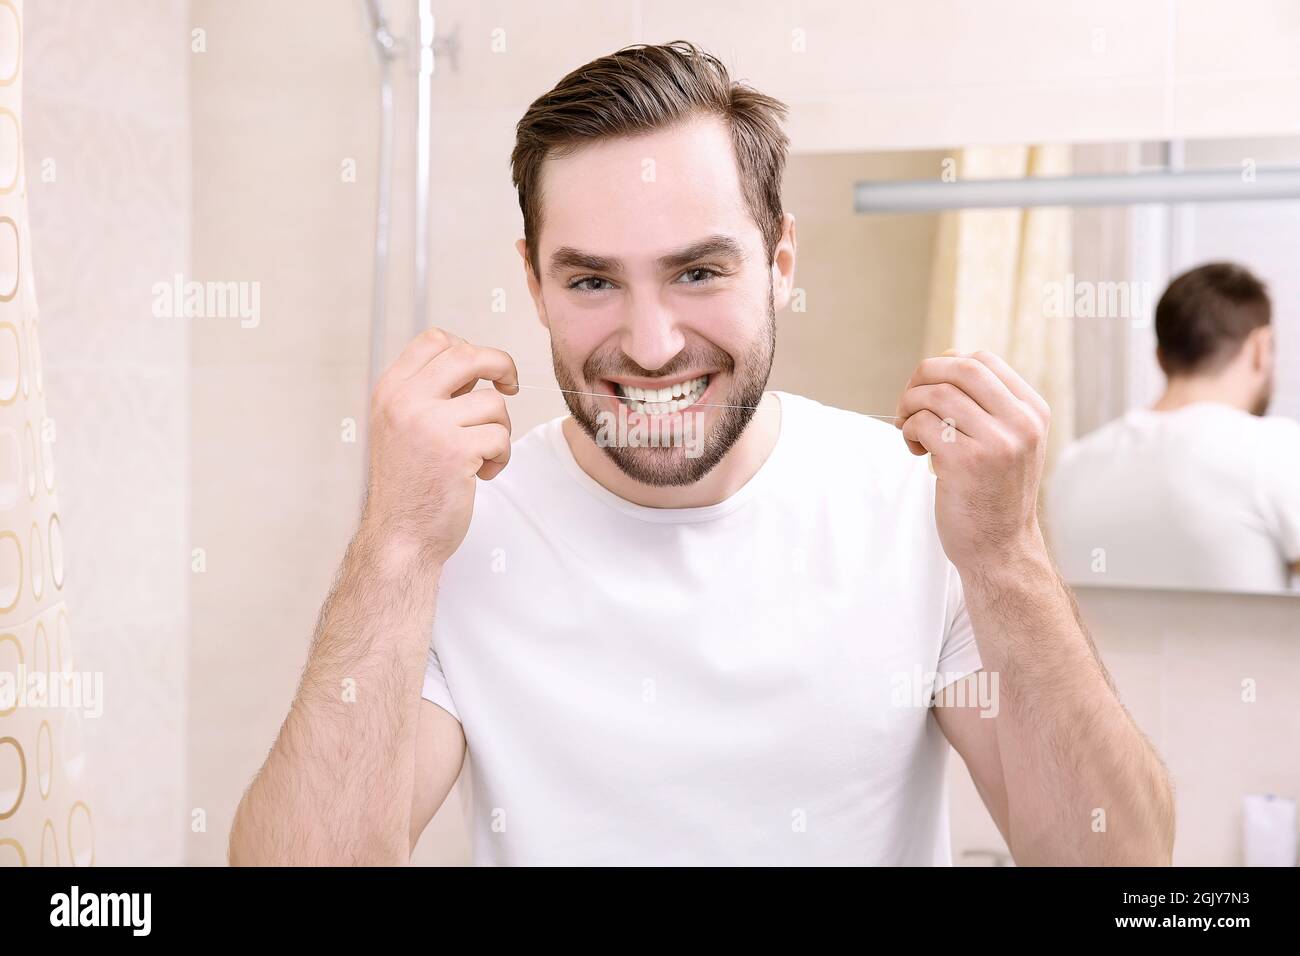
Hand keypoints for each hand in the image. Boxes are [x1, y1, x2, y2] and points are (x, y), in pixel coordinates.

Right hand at [361, 327, 518, 567]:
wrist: (400, 535)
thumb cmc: (410, 484)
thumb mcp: (402, 426)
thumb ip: (430, 393)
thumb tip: (476, 364)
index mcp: (390, 390)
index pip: (435, 340)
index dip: (467, 348)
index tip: (481, 372)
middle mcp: (405, 401)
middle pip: (468, 355)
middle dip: (501, 365)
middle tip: (511, 385)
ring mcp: (430, 424)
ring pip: (493, 403)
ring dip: (499, 429)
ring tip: (481, 456)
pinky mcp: (456, 450)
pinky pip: (501, 436)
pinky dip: (500, 456)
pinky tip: (481, 474)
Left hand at [895, 350, 1050, 572]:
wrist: (1000, 549)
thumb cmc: (993, 494)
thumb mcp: (1006, 442)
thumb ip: (985, 404)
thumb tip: (945, 358)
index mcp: (1033, 412)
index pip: (983, 361)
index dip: (946, 366)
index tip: (929, 389)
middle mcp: (1021, 423)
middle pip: (961, 368)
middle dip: (922, 377)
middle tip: (907, 403)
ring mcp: (997, 442)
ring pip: (937, 394)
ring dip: (910, 407)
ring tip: (910, 432)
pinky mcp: (966, 462)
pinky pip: (923, 424)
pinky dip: (908, 431)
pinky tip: (915, 449)